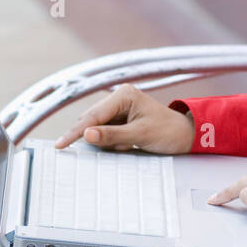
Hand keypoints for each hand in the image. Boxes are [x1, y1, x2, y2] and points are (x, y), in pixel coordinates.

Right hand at [53, 83, 195, 154]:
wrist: (185, 136)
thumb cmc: (167, 132)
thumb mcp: (139, 134)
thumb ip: (112, 135)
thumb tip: (87, 134)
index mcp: (124, 95)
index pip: (93, 115)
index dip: (76, 131)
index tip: (61, 144)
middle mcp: (119, 98)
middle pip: (91, 120)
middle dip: (92, 137)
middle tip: (82, 150)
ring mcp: (119, 109)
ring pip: (96, 128)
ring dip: (105, 142)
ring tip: (126, 146)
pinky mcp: (120, 120)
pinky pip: (105, 133)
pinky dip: (110, 143)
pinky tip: (126, 145)